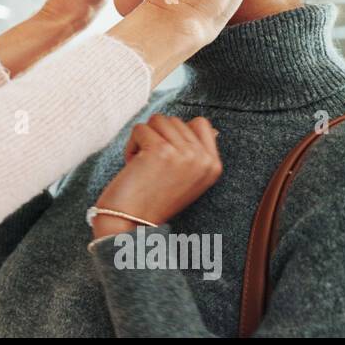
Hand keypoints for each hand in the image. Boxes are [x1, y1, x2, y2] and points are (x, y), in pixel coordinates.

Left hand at [90, 115, 221, 236]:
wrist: (132, 224)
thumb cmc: (153, 199)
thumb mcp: (188, 178)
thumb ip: (196, 152)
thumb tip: (204, 125)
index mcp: (214, 166)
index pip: (201, 123)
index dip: (177, 132)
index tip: (166, 154)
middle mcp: (203, 159)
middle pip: (175, 120)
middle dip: (157, 138)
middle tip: (152, 166)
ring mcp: (185, 154)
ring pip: (157, 120)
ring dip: (143, 140)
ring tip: (143, 165)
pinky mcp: (161, 150)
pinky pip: (140, 128)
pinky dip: (130, 145)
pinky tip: (133, 166)